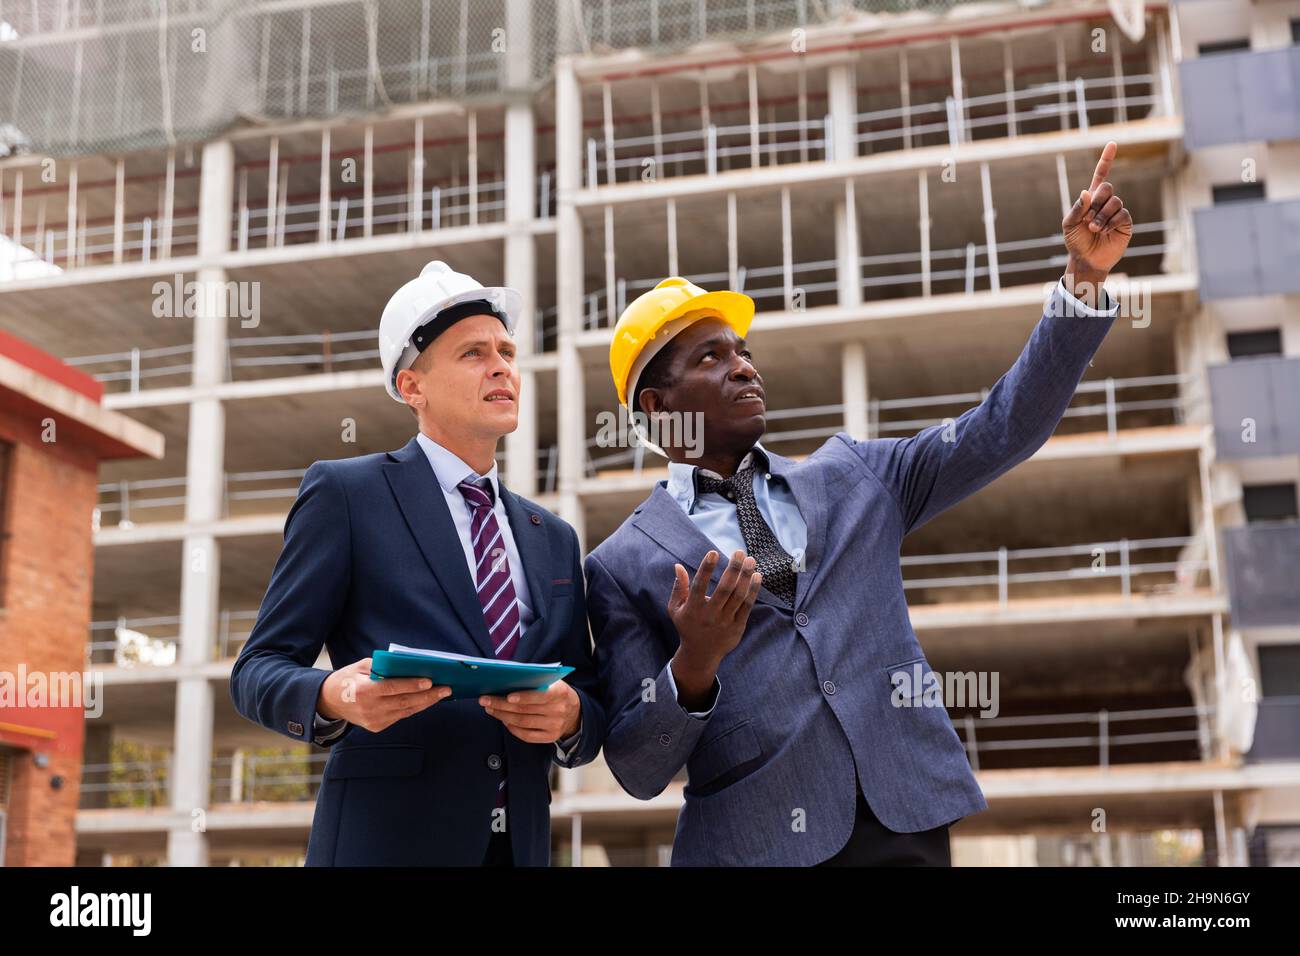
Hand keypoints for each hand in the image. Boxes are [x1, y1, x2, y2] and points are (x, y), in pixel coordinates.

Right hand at [317, 657, 450, 733]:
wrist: (329, 701)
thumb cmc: (348, 678)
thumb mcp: (361, 666)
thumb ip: (383, 666)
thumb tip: (409, 665)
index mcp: (364, 691)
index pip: (393, 688)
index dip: (412, 685)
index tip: (430, 681)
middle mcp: (369, 709)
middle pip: (404, 702)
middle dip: (428, 696)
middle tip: (446, 689)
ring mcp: (374, 721)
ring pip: (406, 711)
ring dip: (425, 703)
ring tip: (442, 694)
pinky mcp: (377, 727)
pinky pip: (400, 716)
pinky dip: (414, 708)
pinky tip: (426, 701)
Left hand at [479, 679, 581, 743]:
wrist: (575, 712)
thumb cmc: (556, 693)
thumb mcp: (553, 682)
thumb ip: (535, 681)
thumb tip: (507, 681)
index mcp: (560, 693)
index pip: (541, 695)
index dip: (524, 697)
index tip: (507, 696)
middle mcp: (558, 710)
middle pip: (525, 710)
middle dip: (502, 705)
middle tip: (485, 700)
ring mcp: (555, 726)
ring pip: (523, 722)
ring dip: (503, 716)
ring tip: (490, 709)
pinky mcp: (550, 737)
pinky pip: (527, 736)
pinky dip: (513, 728)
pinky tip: (504, 721)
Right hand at [667, 550, 761, 708]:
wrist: (700, 654)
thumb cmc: (687, 626)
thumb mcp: (676, 609)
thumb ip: (679, 588)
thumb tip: (678, 566)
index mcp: (693, 608)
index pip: (700, 585)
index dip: (706, 569)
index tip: (713, 552)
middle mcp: (710, 614)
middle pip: (724, 589)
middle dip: (733, 569)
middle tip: (740, 552)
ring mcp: (725, 621)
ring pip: (738, 596)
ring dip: (746, 577)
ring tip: (751, 560)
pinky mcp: (737, 626)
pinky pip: (747, 606)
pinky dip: (753, 591)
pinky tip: (757, 576)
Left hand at [1062, 141, 1132, 305]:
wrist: (1087, 259)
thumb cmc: (1076, 242)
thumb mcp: (1069, 225)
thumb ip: (1076, 208)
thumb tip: (1086, 192)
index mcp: (1091, 199)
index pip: (1101, 175)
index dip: (1106, 160)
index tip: (1112, 144)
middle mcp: (1106, 203)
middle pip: (1107, 187)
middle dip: (1096, 201)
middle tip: (1088, 218)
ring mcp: (1117, 212)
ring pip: (1114, 202)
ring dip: (1101, 216)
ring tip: (1094, 228)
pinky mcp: (1125, 222)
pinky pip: (1122, 214)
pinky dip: (1110, 222)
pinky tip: (1104, 231)